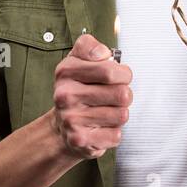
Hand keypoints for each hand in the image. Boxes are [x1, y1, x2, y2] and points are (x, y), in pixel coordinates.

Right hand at [49, 33, 132, 160]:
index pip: (110, 70)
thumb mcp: (79, 60)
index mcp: (66, 71)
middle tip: (114, 96)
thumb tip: (104, 54)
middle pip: (122, 94)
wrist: (61, 126)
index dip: (122, 73)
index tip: (118, 76)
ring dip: (120, 114)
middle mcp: (65, 95)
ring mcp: (71, 119)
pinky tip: (101, 127)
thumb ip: (90, 47)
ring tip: (106, 112)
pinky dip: (113, 132)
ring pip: (122, 115)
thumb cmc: (78, 89)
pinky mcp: (80, 140)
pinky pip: (116, 134)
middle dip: (125, 94)